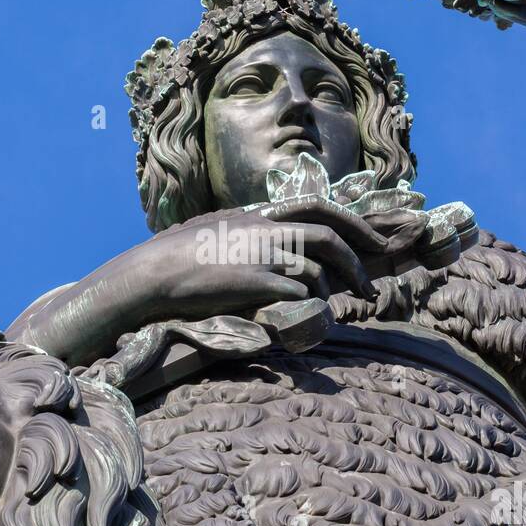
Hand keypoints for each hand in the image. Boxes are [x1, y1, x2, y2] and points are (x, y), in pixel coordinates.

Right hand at [129, 197, 388, 321]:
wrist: (152, 271)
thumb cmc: (173, 255)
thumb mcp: (213, 230)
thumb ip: (240, 232)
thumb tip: (252, 242)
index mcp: (257, 215)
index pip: (317, 207)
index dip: (352, 223)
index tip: (372, 241)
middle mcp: (265, 230)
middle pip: (328, 237)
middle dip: (357, 262)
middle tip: (369, 288)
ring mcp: (262, 256)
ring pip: (316, 271)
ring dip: (329, 293)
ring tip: (331, 309)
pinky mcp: (256, 283)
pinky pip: (298, 295)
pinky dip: (308, 307)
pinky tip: (304, 318)